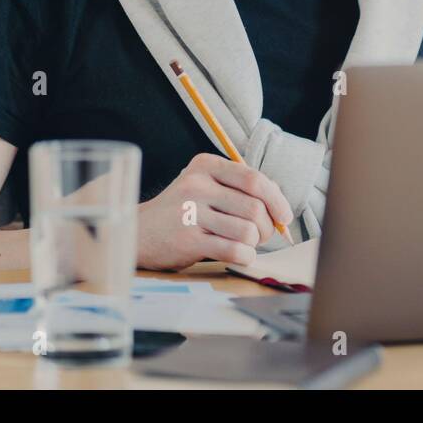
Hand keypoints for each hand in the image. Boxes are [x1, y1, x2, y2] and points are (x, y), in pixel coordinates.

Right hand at [136, 153, 293, 270]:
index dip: (277, 199)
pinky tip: (240, 255)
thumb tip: (280, 204)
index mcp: (206, 166)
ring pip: (247, 230)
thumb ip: (238, 188)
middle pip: (254, 207)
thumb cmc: (181, 210)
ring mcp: (190, 213)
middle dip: (267, 226)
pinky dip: (245, 256)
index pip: (254, 179)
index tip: (285, 216)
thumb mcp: (204, 186)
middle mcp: (197, 185)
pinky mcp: (187, 240)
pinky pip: (234, 250)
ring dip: (255, 243)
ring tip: (245, 244)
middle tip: (262, 235)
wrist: (138, 232)